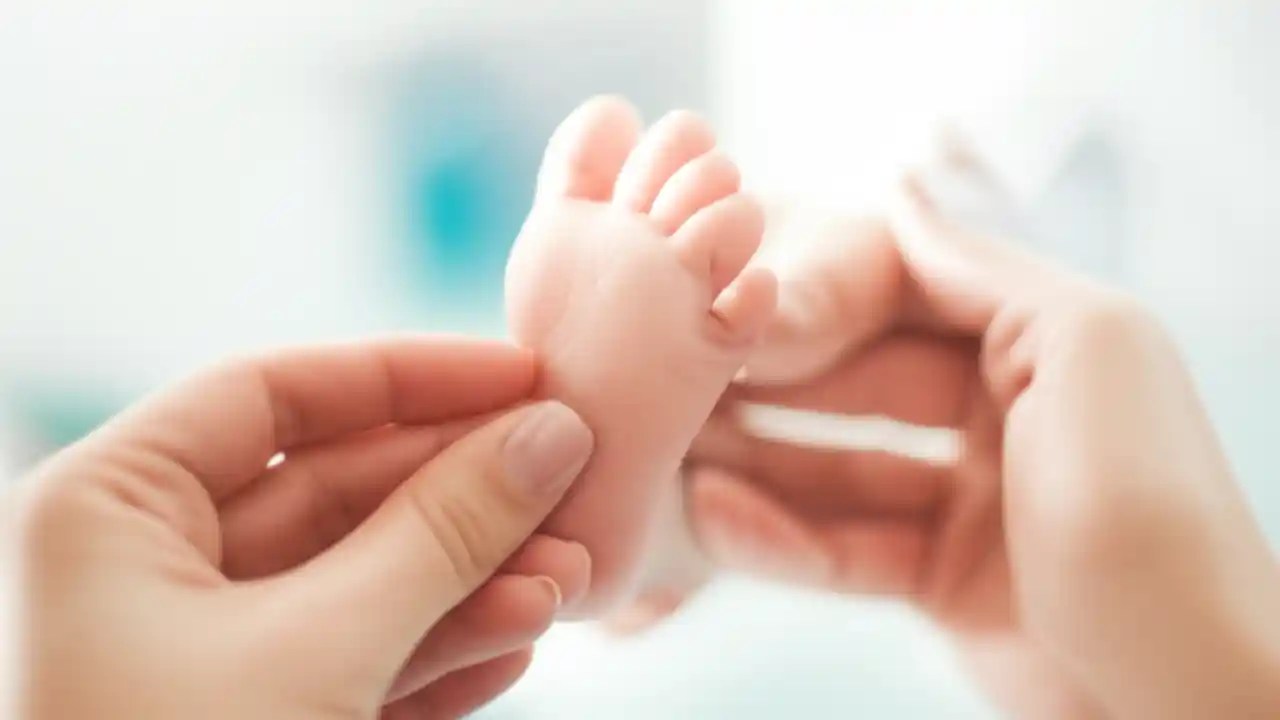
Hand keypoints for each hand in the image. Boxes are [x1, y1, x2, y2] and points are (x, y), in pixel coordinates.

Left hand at [6, 338, 594, 719]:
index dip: (408, 376)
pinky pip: (355, 658)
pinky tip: (520, 639)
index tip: (523, 377)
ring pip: (356, 580)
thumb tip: (550, 434)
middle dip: (461, 495)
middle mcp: (145, 570)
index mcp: (107, 514)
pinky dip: (437, 652)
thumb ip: (442, 533)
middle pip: (332, 491)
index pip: (274, 395)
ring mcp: (198, 654)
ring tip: (570, 578)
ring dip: (469, 580)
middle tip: (570, 483)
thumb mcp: (320, 652)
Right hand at [684, 179, 1279, 718]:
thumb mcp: (1086, 349)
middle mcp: (1006, 413)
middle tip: (682, 374)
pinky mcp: (942, 578)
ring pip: (839, 468)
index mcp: (1047, 344)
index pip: (908, 295)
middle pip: (861, 383)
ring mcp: (971, 501)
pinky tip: (715, 516)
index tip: (733, 290)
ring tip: (677, 451)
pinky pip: (845, 546)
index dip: (820, 294)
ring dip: (756, 463)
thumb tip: (901, 194)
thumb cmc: (1147, 512)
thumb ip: (984, 269)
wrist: (1178, 691)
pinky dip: (780, 537)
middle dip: (772, 382)